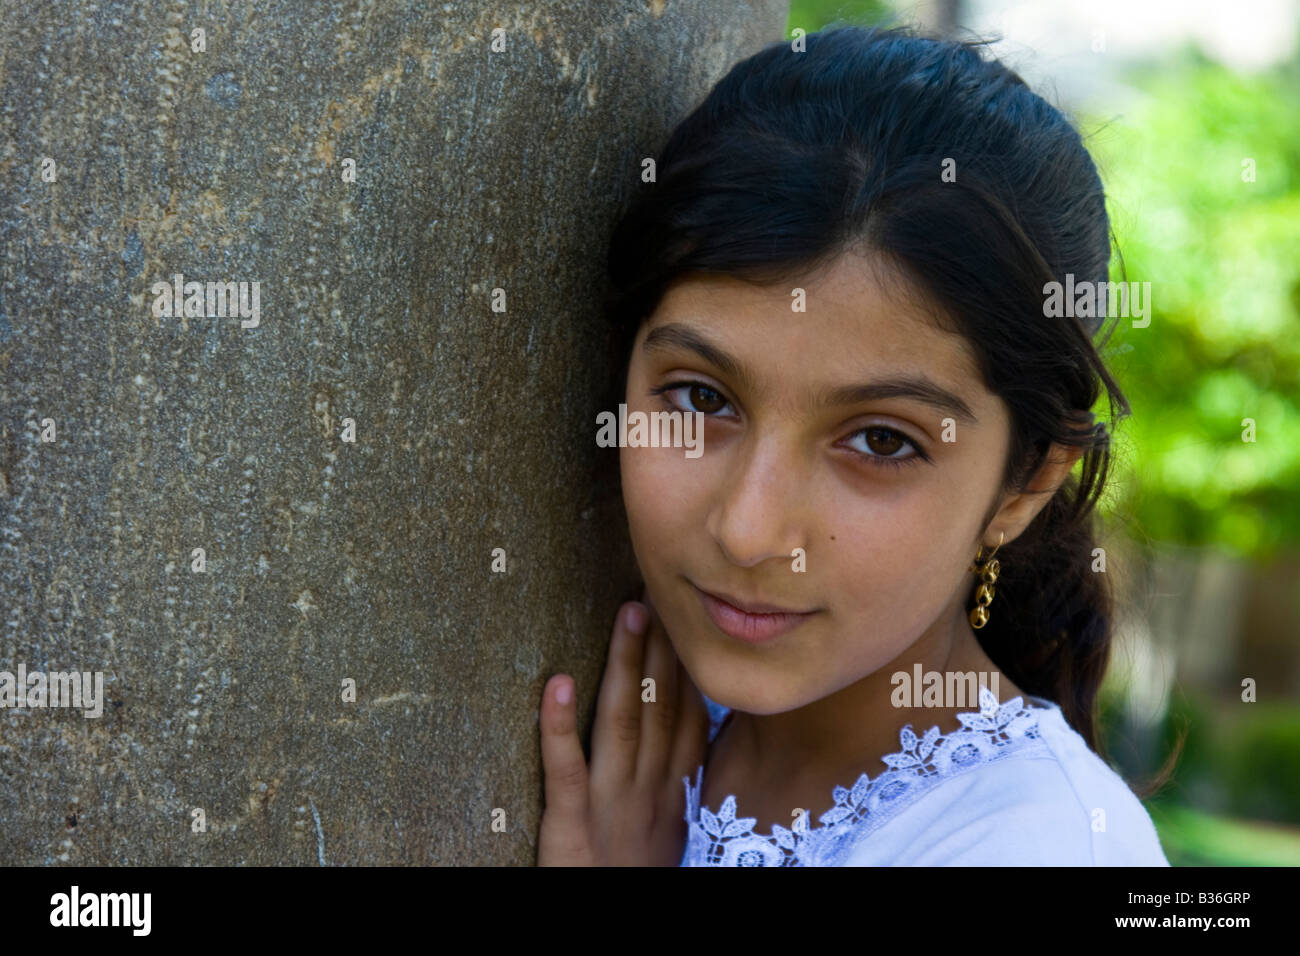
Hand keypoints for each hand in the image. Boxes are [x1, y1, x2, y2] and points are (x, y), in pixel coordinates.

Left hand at [538, 591, 709, 864]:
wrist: (615, 922)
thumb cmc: (640, 879)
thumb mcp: (674, 827)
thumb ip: (681, 775)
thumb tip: (693, 721)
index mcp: (676, 794)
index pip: (688, 716)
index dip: (688, 664)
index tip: (689, 617)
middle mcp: (651, 794)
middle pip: (659, 710)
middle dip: (662, 649)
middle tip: (659, 592)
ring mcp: (611, 810)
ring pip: (621, 726)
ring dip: (625, 668)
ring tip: (628, 615)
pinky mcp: (571, 833)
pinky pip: (566, 774)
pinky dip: (559, 728)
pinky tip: (557, 684)